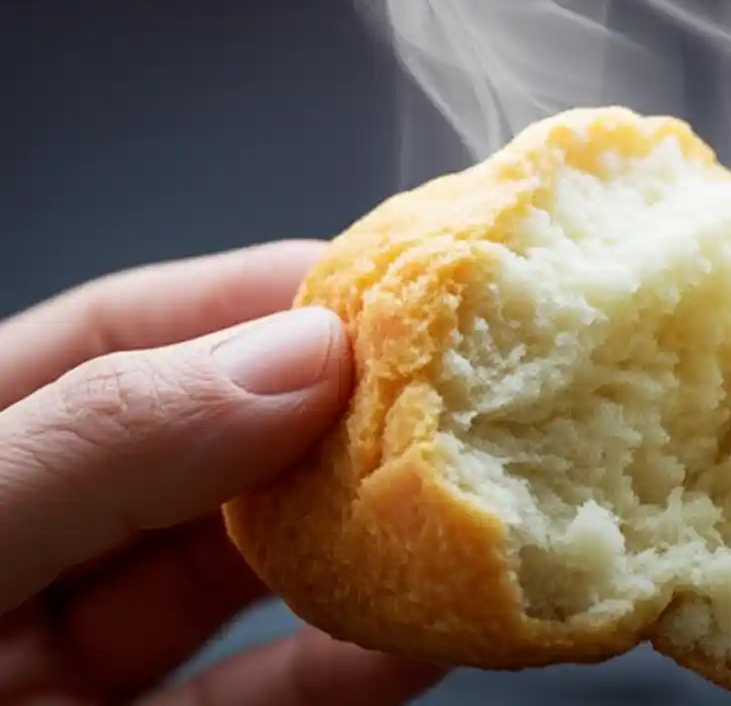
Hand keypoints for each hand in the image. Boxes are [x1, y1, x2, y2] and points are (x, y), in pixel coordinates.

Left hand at [0, 241, 444, 704]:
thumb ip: (106, 442)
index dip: (253, 303)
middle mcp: (34, 533)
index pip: (120, 339)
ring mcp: (74, 650)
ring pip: (244, 574)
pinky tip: (418, 638)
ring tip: (460, 506)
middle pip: (209, 450)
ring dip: (358, 545)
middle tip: (452, 397)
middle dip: (332, 422)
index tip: (382, 293)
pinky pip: (255, 696)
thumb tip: (298, 357)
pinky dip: (345, 670)